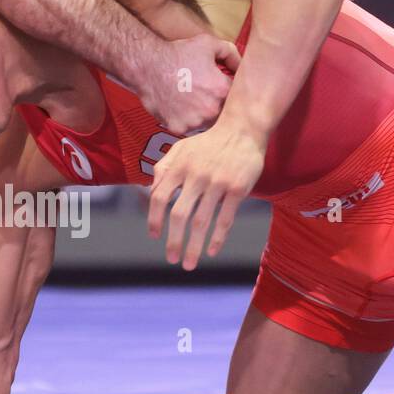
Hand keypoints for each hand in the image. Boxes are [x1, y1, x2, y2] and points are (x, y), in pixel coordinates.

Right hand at [134, 34, 240, 134]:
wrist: (148, 65)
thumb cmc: (178, 54)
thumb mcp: (209, 44)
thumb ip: (232, 54)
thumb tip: (243, 65)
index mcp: (222, 91)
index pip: (236, 97)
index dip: (226, 90)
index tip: (218, 86)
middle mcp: (211, 110)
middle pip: (222, 113)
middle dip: (216, 104)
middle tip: (202, 93)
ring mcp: (194, 122)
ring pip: (206, 123)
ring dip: (202, 115)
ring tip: (190, 100)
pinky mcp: (179, 129)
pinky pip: (188, 129)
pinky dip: (184, 120)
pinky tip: (178, 107)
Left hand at [147, 124, 264, 268]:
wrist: (242, 129)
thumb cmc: (207, 143)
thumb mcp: (180, 148)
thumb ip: (163, 168)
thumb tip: (150, 193)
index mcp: (179, 166)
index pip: (159, 197)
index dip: (154, 219)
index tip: (154, 237)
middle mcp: (196, 175)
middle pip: (180, 215)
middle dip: (174, 241)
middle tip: (171, 260)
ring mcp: (218, 183)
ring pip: (203, 221)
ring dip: (195, 246)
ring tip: (189, 264)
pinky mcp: (238, 189)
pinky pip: (225, 218)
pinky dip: (217, 238)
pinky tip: (211, 251)